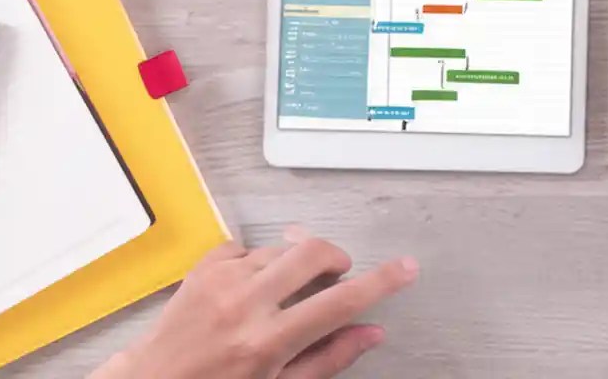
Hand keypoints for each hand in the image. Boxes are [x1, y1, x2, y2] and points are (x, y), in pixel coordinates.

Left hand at [90, 227, 417, 378]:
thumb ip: (327, 359)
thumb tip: (369, 333)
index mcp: (267, 343)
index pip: (340, 302)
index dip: (380, 282)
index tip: (405, 268)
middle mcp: (244, 305)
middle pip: (312, 254)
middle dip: (336, 258)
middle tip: (338, 275)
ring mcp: (220, 282)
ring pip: (282, 248)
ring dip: (296, 263)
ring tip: (286, 292)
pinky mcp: (202, 269)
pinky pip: (247, 247)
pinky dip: (259, 261)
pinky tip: (253, 284)